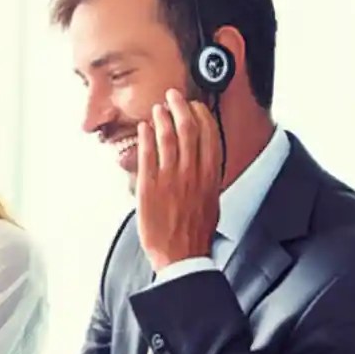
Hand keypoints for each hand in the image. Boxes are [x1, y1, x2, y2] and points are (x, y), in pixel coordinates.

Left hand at [136, 89, 223, 271]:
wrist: (181, 257)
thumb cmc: (195, 232)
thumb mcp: (212, 200)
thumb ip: (207, 178)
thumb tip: (205, 162)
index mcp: (210, 176)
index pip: (210, 135)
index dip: (202, 115)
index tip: (195, 106)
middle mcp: (192, 174)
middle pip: (188, 129)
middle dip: (180, 107)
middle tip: (173, 96)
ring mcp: (170, 179)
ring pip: (167, 137)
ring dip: (162, 118)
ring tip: (158, 108)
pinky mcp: (150, 187)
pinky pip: (147, 155)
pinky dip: (145, 138)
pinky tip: (143, 128)